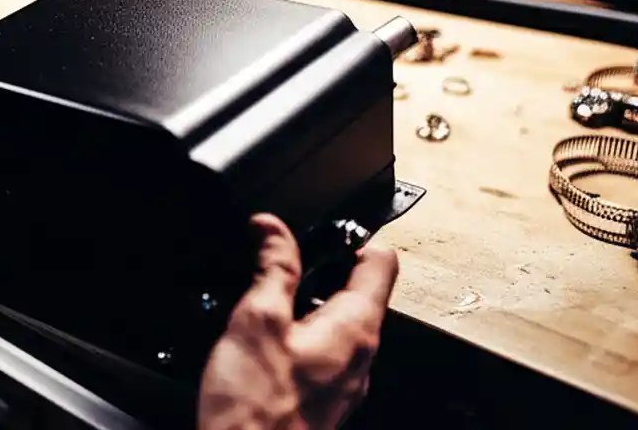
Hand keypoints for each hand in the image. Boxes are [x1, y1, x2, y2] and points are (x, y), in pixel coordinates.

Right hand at [198, 214, 397, 429]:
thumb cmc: (256, 412)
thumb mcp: (256, 321)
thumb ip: (271, 267)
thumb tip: (272, 228)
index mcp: (355, 329)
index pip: (381, 261)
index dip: (352, 234)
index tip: (321, 227)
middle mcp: (361, 358)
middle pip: (359, 292)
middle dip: (320, 270)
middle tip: (280, 263)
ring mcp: (345, 383)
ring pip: (337, 325)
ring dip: (305, 306)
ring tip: (266, 304)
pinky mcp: (324, 402)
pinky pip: (322, 355)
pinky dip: (297, 339)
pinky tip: (263, 347)